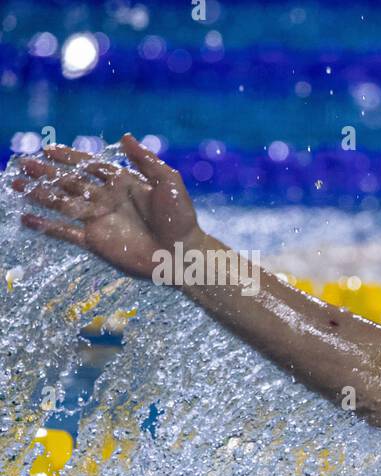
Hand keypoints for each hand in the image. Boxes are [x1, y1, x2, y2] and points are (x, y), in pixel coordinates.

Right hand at [10, 133, 202, 279]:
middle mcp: (107, 199)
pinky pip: (65, 232)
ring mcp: (100, 220)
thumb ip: (146, 160)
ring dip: (39, 194)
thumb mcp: (168, 182)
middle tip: (23, 163)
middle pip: (70, 182)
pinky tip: (26, 218)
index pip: (90, 165)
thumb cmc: (180, 217)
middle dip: (46, 173)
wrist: (183, 254)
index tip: (49, 149)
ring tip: (15, 184)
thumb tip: (125, 136)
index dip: (69, 157)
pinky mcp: (96, 241)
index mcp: (122, 183)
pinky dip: (46, 225)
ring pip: (62, 203)